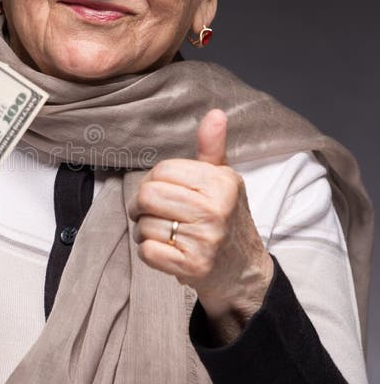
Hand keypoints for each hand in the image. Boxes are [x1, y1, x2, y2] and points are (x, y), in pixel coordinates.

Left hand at [127, 109, 273, 339]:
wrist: (242, 270)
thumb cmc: (225, 218)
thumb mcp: (223, 180)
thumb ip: (212, 148)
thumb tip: (215, 113)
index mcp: (222, 183)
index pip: (162, 170)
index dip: (153, 181)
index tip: (162, 192)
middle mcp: (216, 209)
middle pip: (148, 196)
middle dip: (141, 206)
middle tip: (152, 213)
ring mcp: (205, 239)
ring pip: (144, 225)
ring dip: (145, 231)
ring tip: (164, 233)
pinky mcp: (193, 266)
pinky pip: (147, 251)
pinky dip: (148, 251)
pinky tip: (165, 250)